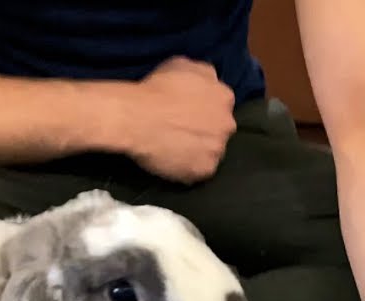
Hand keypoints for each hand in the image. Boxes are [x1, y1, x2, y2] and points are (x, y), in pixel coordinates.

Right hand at [120, 57, 236, 183]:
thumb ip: (204, 73)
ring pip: (211, 153)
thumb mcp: (182, 64)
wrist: (137, 117)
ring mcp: (217, 150)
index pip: (221, 106)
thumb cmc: (156, 88)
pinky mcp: (203, 171)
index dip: (205, 110)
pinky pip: (199, 172)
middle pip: (220, 131)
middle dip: (206, 132)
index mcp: (225, 97)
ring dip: (198, 151)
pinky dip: (188, 169)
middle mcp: (227, 124)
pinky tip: (173, 162)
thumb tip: (211, 81)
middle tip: (182, 132)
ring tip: (176, 149)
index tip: (189, 114)